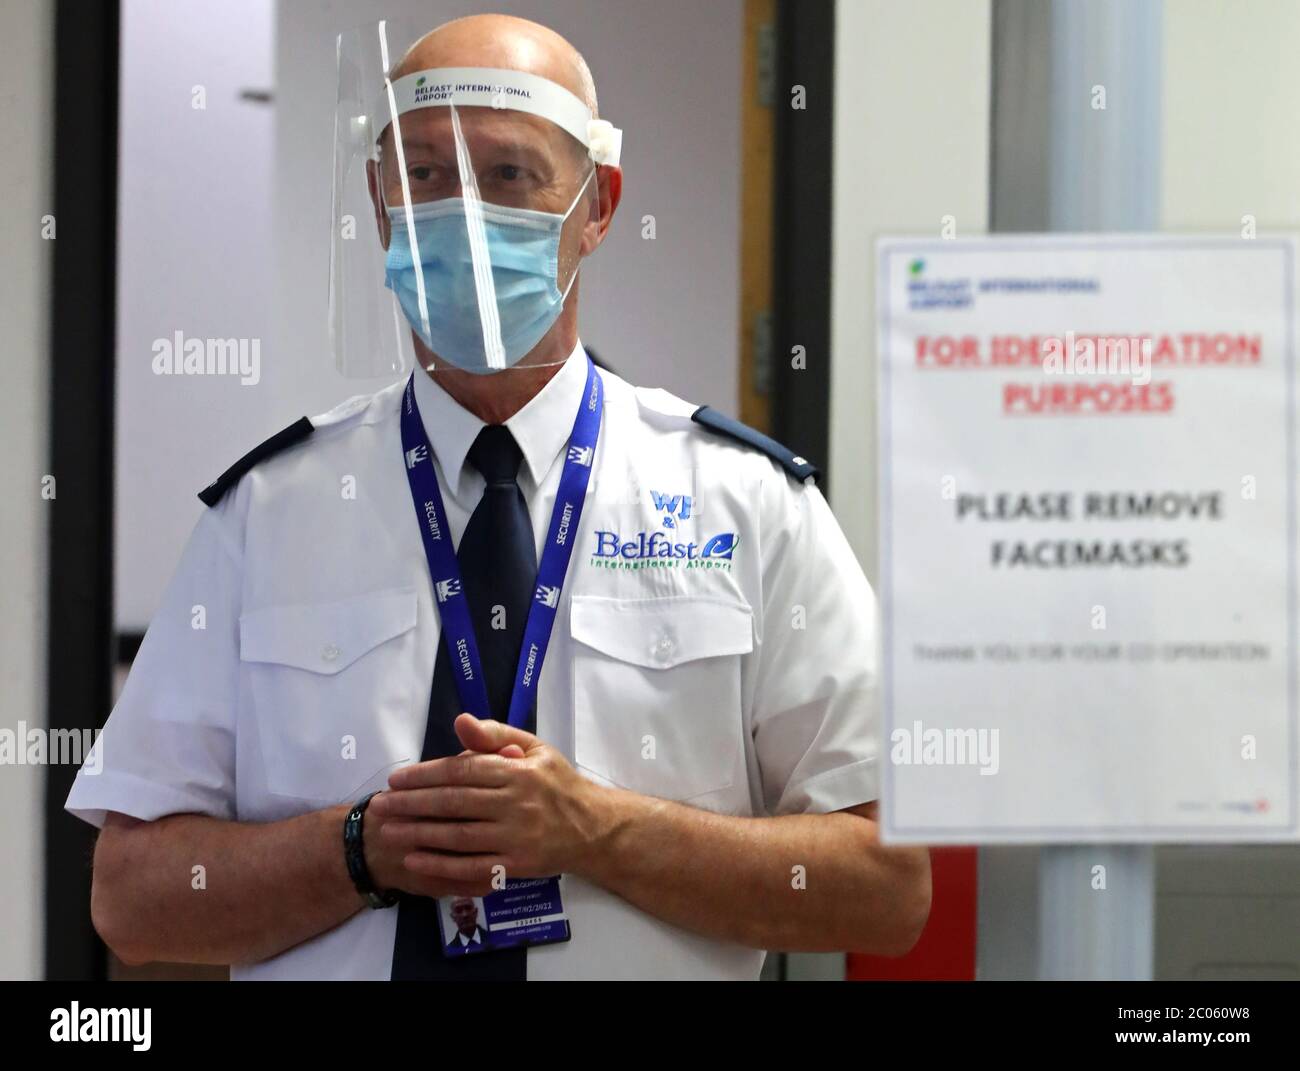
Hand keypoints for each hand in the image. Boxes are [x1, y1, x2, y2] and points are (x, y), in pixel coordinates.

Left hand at [368, 714, 611, 895]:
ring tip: (389, 831)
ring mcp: (516, 837)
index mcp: (518, 771)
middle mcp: (516, 803)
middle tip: (381, 805)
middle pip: (455, 803)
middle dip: (412, 804)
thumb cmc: (558, 784)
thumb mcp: (535, 748)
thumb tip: (461, 720)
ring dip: (418, 834)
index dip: (426, 774)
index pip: (463, 770)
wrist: (593, 828)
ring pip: (459, 836)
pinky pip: (471, 867)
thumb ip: (495, 735)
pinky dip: (440, 865)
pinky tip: (414, 861)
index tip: (396, 778)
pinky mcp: (516, 866)